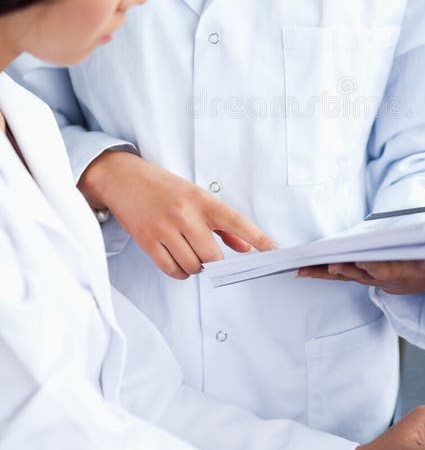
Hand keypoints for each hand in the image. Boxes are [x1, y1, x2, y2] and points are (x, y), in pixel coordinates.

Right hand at [79, 150, 276, 278]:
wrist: (123, 178)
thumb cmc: (164, 188)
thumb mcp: (196, 196)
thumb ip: (222, 225)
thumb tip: (246, 248)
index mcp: (202, 199)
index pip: (237, 221)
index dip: (259, 238)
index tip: (276, 251)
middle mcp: (185, 214)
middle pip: (213, 257)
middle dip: (214, 263)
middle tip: (206, 253)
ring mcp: (165, 228)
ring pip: (193, 266)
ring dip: (194, 267)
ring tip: (186, 250)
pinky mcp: (147, 241)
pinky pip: (172, 270)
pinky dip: (179, 271)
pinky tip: (176, 259)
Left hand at [297, 243, 424, 293]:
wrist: (423, 275)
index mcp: (412, 273)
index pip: (393, 271)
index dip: (376, 269)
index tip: (362, 264)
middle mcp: (390, 280)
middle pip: (366, 274)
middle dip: (346, 270)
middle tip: (327, 265)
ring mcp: (372, 279)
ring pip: (347, 276)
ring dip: (325, 272)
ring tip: (303, 268)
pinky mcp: (357, 274)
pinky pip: (336, 275)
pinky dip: (318, 272)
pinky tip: (299, 270)